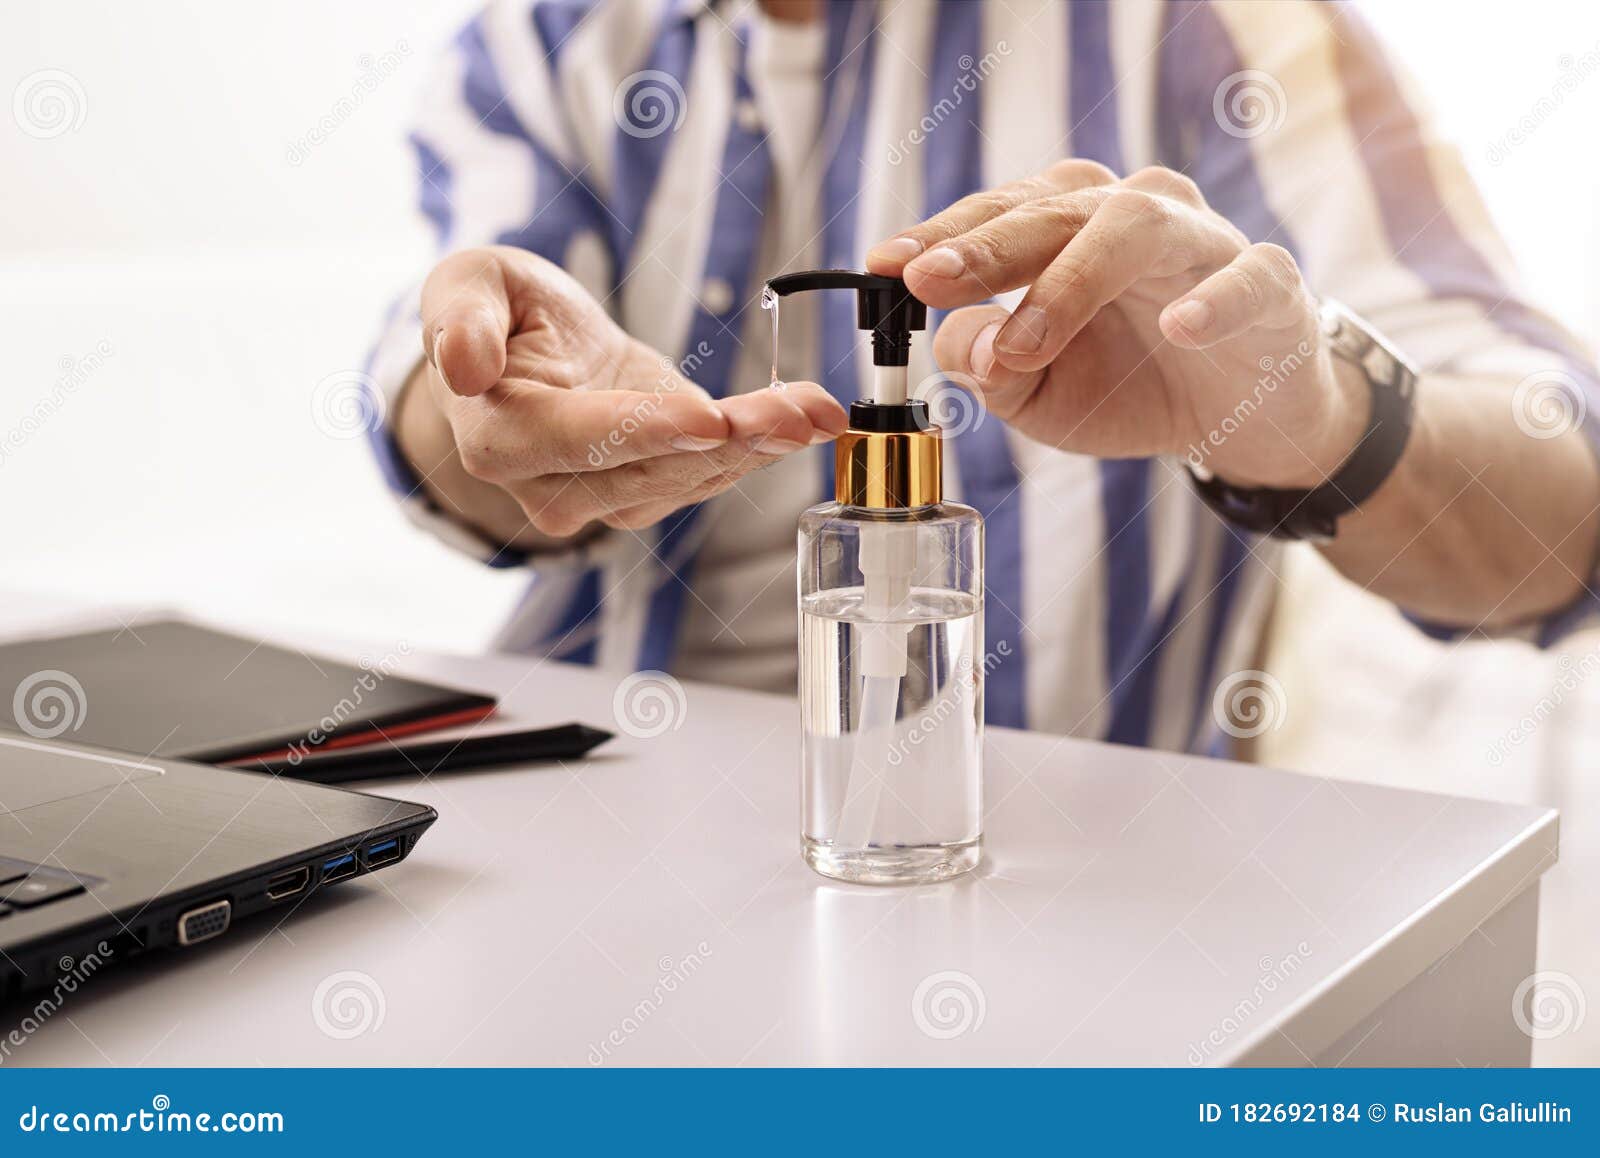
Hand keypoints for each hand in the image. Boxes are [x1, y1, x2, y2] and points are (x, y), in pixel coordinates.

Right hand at [411, 246, 846, 539]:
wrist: (531, 350)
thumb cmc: (496, 312)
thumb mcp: (465, 285)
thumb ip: (458, 319)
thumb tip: (462, 365)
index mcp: (498, 441)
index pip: (575, 440)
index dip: (643, 429)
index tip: (706, 417)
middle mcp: (552, 488)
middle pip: (651, 466)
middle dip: (731, 437)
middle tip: (797, 413)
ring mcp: (604, 500)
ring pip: (694, 474)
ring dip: (764, 442)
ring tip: (819, 408)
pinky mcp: (652, 492)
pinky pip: (714, 471)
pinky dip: (767, 443)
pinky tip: (812, 417)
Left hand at [866, 161, 1366, 488]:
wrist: (1237, 419)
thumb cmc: (1130, 386)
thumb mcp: (1038, 394)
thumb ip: (990, 367)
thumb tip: (962, 347)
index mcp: (1068, 226)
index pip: (996, 215)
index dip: (940, 237)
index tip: (885, 265)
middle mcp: (1130, 214)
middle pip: (1053, 210)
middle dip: (987, 246)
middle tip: (932, 280)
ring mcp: (1202, 242)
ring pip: (1135, 228)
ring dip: (1074, 281)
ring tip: (1029, 340)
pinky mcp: (1268, 284)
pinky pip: (1245, 278)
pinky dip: (1213, 301)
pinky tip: (1179, 327)